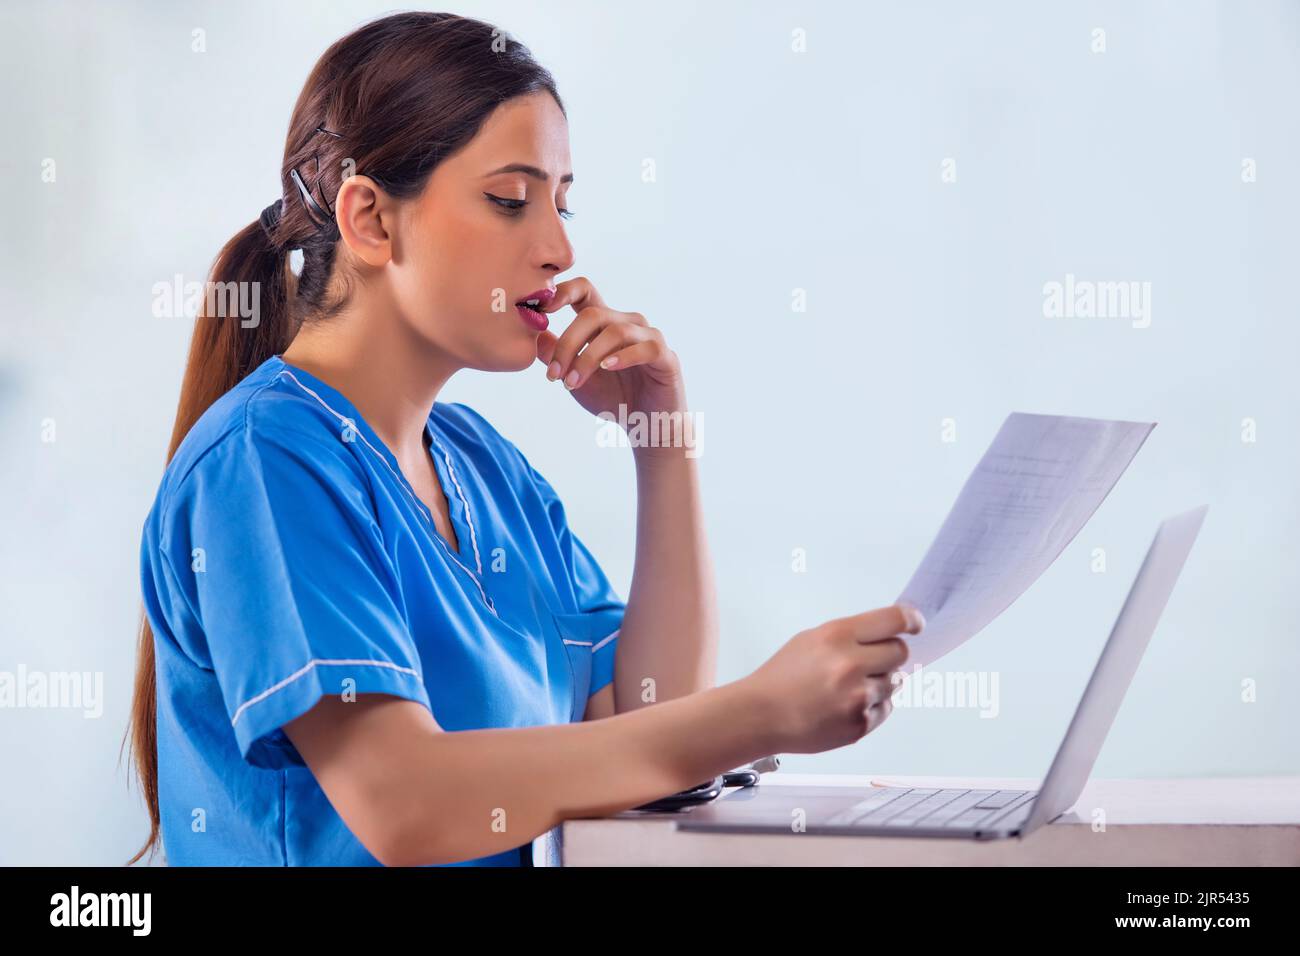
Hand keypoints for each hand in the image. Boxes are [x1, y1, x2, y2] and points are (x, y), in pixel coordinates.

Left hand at [535, 277, 684, 419]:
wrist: (645, 427)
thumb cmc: (611, 398)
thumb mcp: (574, 378)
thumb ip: (555, 356)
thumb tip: (534, 334)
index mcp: (604, 323)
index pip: (584, 291)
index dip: (563, 291)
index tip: (542, 309)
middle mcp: (627, 323)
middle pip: (594, 313)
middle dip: (568, 343)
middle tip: (554, 375)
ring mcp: (648, 337)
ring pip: (615, 331)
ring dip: (588, 358)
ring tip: (572, 384)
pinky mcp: (665, 357)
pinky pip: (645, 348)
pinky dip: (624, 356)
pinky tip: (607, 368)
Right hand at [742, 605, 923, 754]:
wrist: (761, 715)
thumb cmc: (784, 676)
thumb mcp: (812, 639)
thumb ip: (852, 636)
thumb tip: (891, 636)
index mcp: (837, 636)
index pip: (894, 620)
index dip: (912, 620)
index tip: (916, 624)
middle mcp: (851, 664)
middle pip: (900, 652)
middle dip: (889, 655)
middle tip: (870, 662)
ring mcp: (857, 697)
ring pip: (895, 682)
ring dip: (879, 682)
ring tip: (848, 688)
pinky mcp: (860, 724)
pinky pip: (885, 708)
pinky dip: (872, 706)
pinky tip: (844, 705)